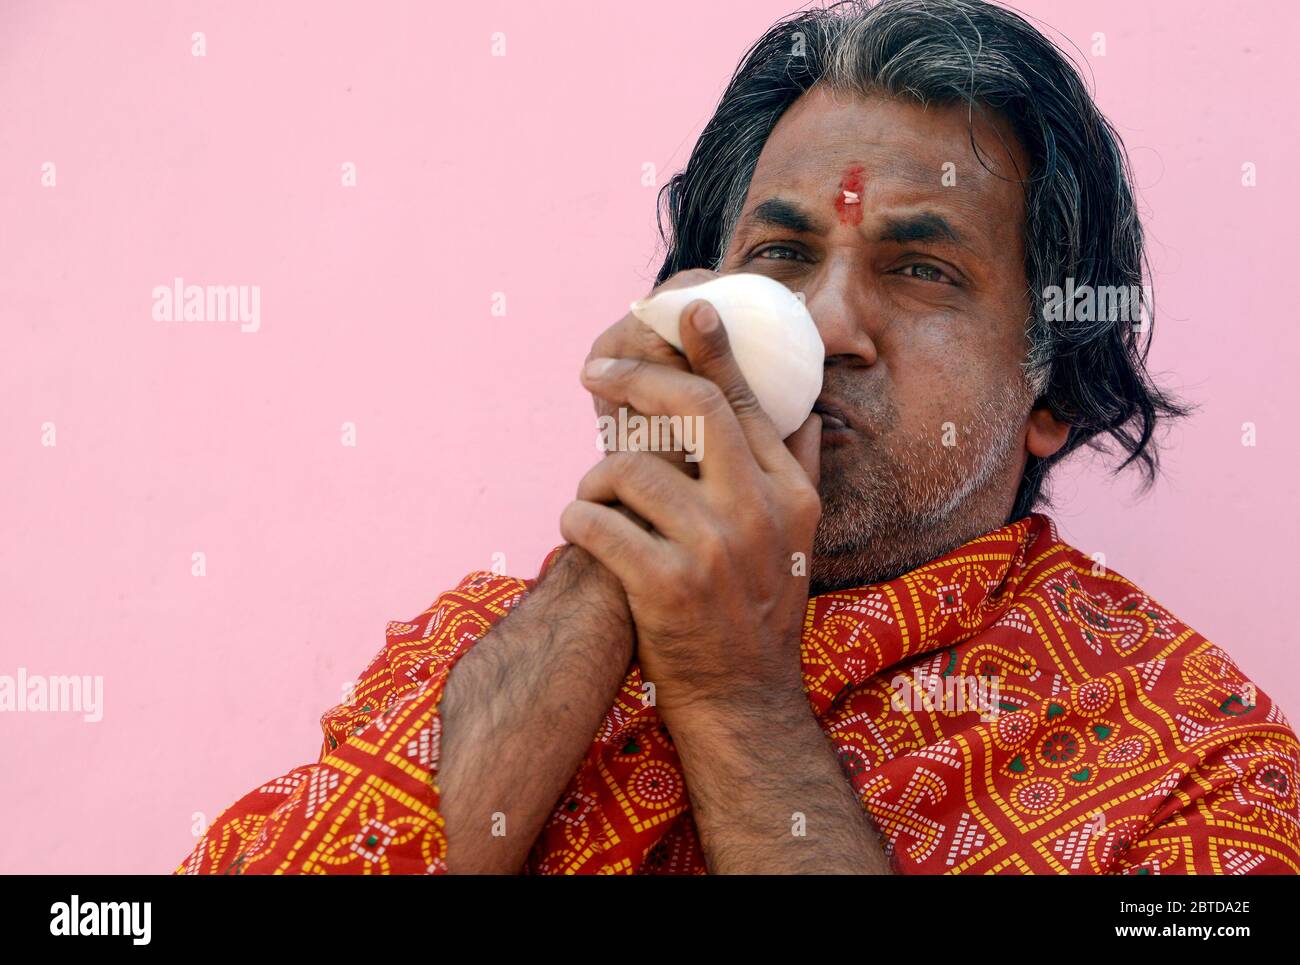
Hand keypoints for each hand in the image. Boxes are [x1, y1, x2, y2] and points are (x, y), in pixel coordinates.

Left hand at [561, 298, 822, 727]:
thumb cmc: (756, 611)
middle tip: (597, 369)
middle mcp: (758, 513)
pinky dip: (578, 520)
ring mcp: (713, 550)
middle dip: (638, 378)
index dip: (713, 351)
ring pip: (632, 469)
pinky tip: (581, 531)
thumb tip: (807, 416)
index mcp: (790, 495)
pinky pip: (598, 524)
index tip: (687, 307)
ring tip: (592, 497)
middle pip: (694, 410)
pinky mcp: (666, 585)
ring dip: (596, 476)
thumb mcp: (796, 542)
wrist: (740, 699)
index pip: (747, 404)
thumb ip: (799, 474)